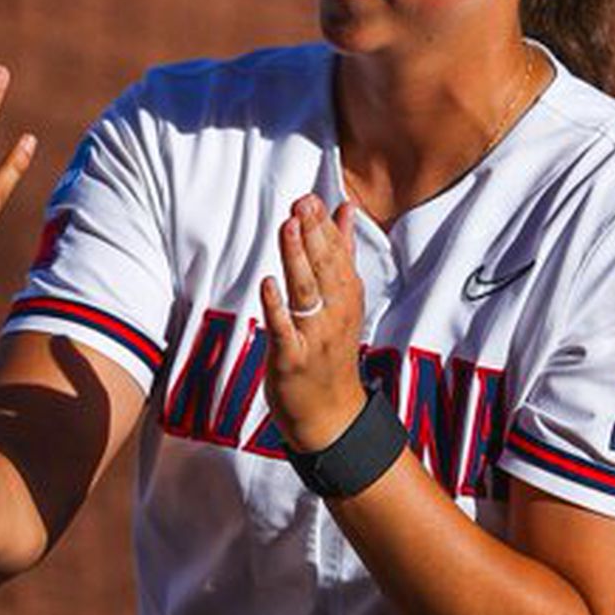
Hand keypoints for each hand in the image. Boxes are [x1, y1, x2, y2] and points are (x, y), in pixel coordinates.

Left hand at [258, 195, 368, 450]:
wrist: (331, 416)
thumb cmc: (330, 354)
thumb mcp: (343, 302)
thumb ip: (342, 255)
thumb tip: (345, 211)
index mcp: (346, 299)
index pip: (337, 257)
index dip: (324, 228)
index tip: (312, 198)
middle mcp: (334, 315)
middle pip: (324, 269)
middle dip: (312, 235)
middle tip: (301, 203)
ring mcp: (313, 337)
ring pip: (306, 292)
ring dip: (297, 259)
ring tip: (289, 227)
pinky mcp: (291, 359)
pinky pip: (283, 329)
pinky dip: (276, 306)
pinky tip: (268, 282)